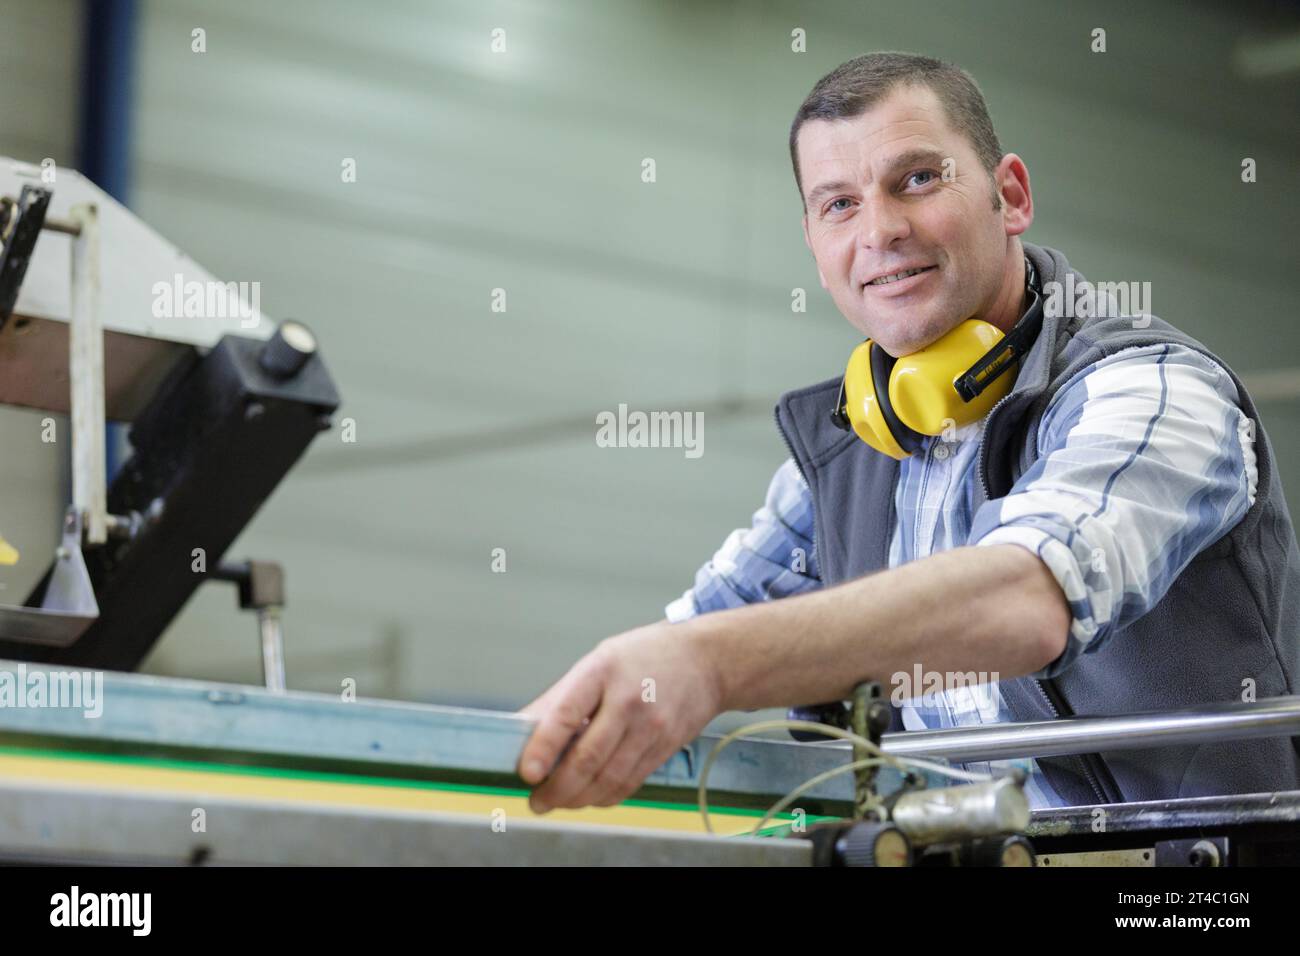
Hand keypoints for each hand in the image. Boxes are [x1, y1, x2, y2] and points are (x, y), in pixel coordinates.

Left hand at [516, 619, 723, 812]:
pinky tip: (589, 796)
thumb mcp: (598, 661)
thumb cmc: (644, 657)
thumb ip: (561, 697)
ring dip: (578, 798)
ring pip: (609, 778)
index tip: (526, 771)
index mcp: (602, 670)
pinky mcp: (666, 747)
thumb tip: (520, 729)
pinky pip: (630, 782)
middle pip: (588, 757)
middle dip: (557, 788)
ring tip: (557, 802)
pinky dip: (605, 796)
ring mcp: (651, 726)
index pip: (566, 713)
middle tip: (536, 800)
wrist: (706, 660)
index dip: (543, 747)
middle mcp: (628, 700)